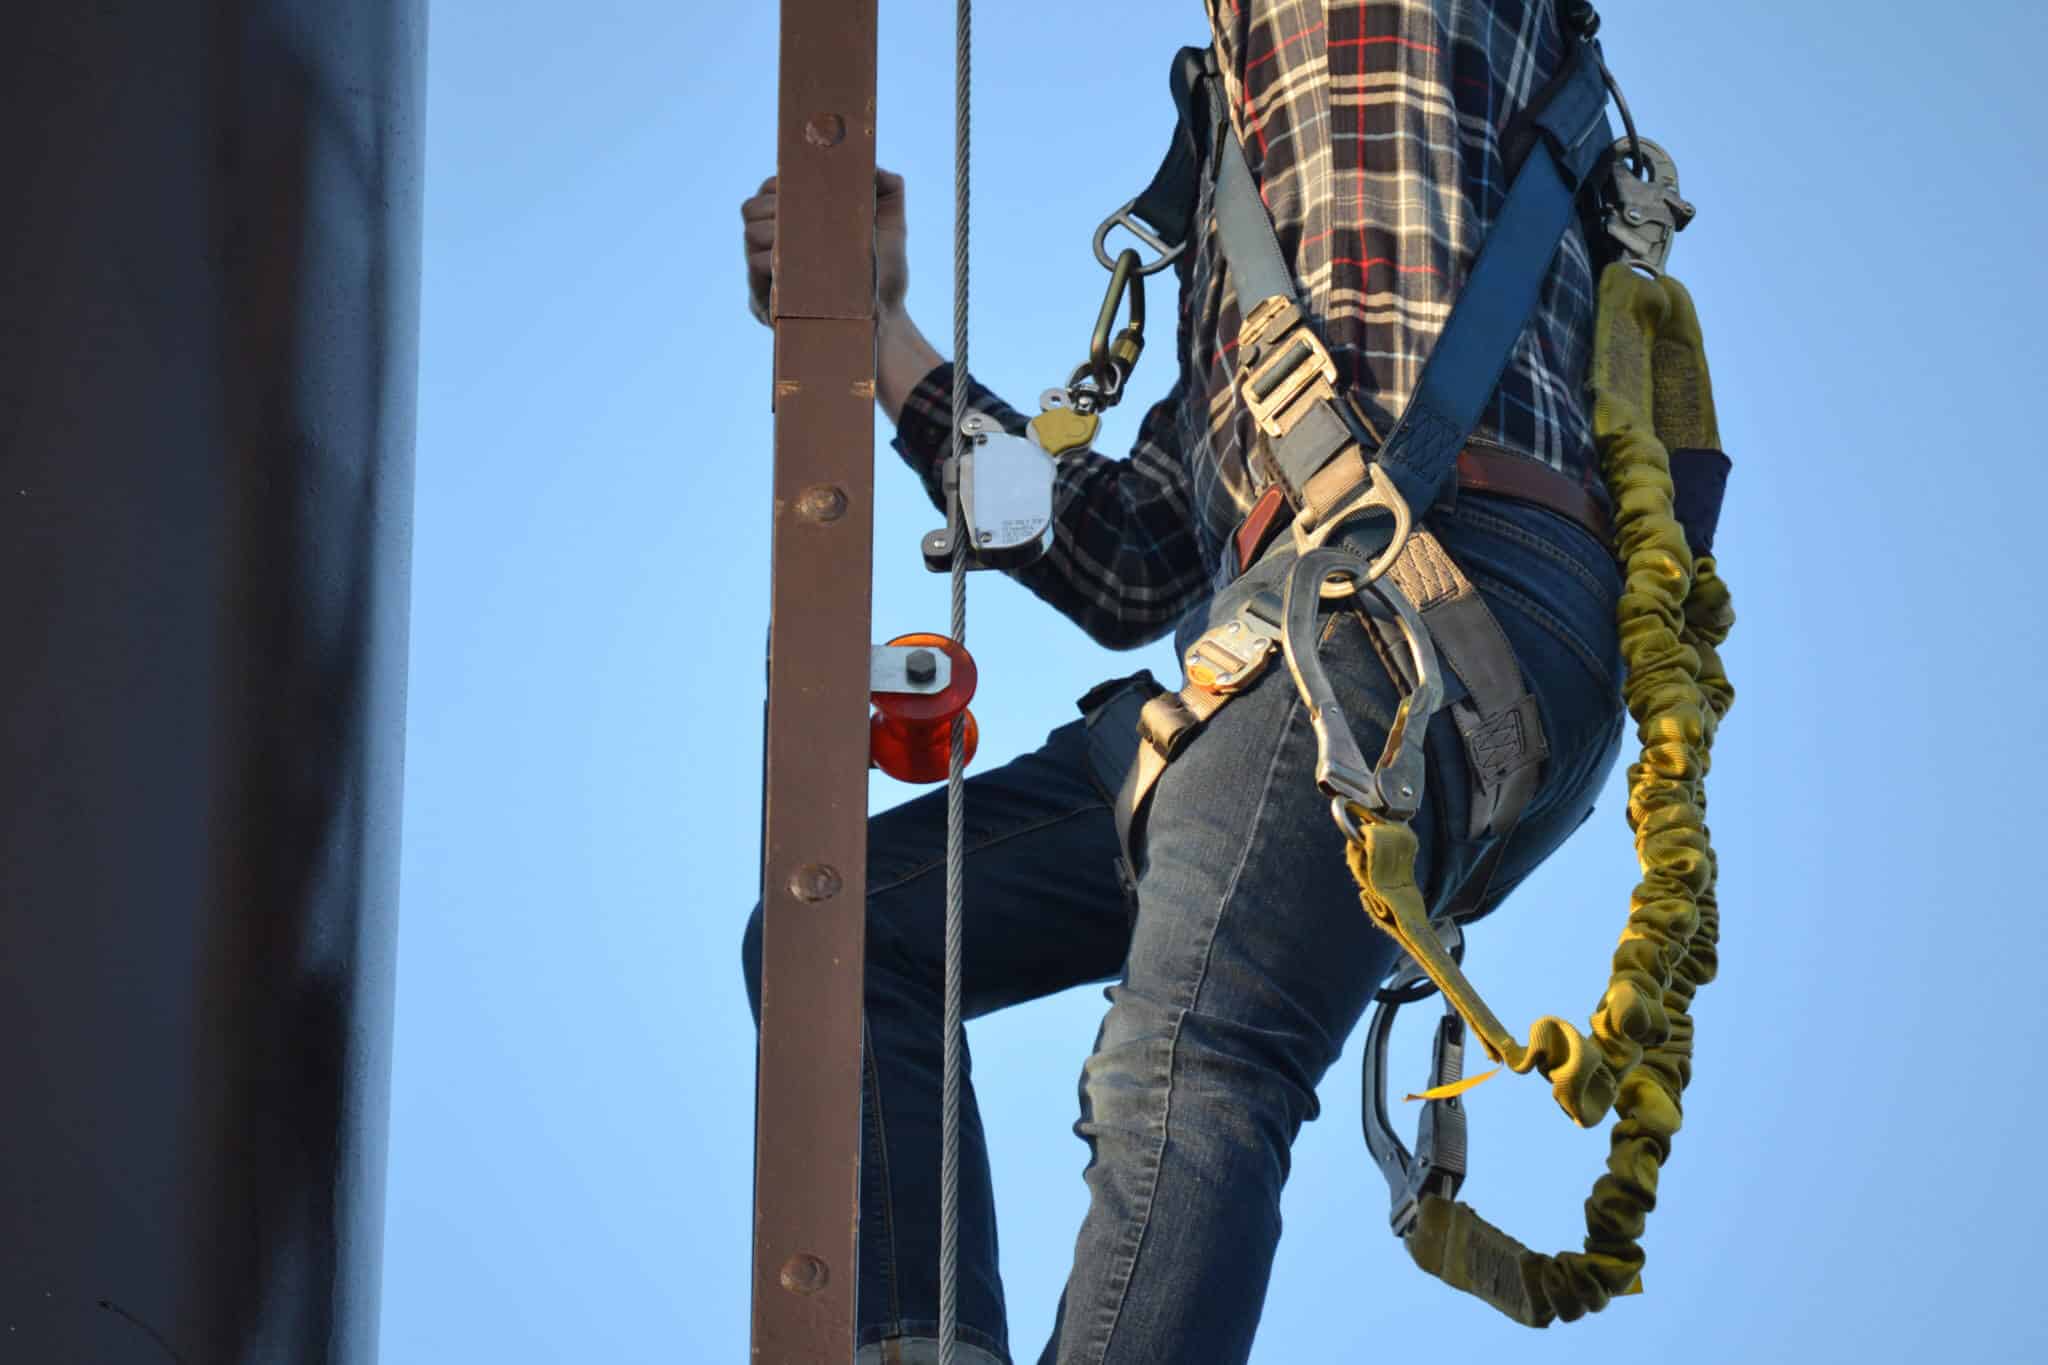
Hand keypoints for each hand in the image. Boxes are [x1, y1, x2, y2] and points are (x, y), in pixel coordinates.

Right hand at [740, 168, 911, 327]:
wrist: (884, 319)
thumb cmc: (884, 275)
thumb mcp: (892, 226)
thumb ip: (887, 188)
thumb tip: (871, 161)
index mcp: (795, 224)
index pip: (769, 191)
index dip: (777, 181)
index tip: (796, 183)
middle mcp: (774, 245)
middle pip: (751, 208)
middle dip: (773, 203)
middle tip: (802, 212)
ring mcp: (766, 273)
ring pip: (750, 234)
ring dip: (773, 228)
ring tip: (800, 238)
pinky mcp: (765, 301)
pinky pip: (755, 269)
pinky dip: (773, 259)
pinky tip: (792, 261)